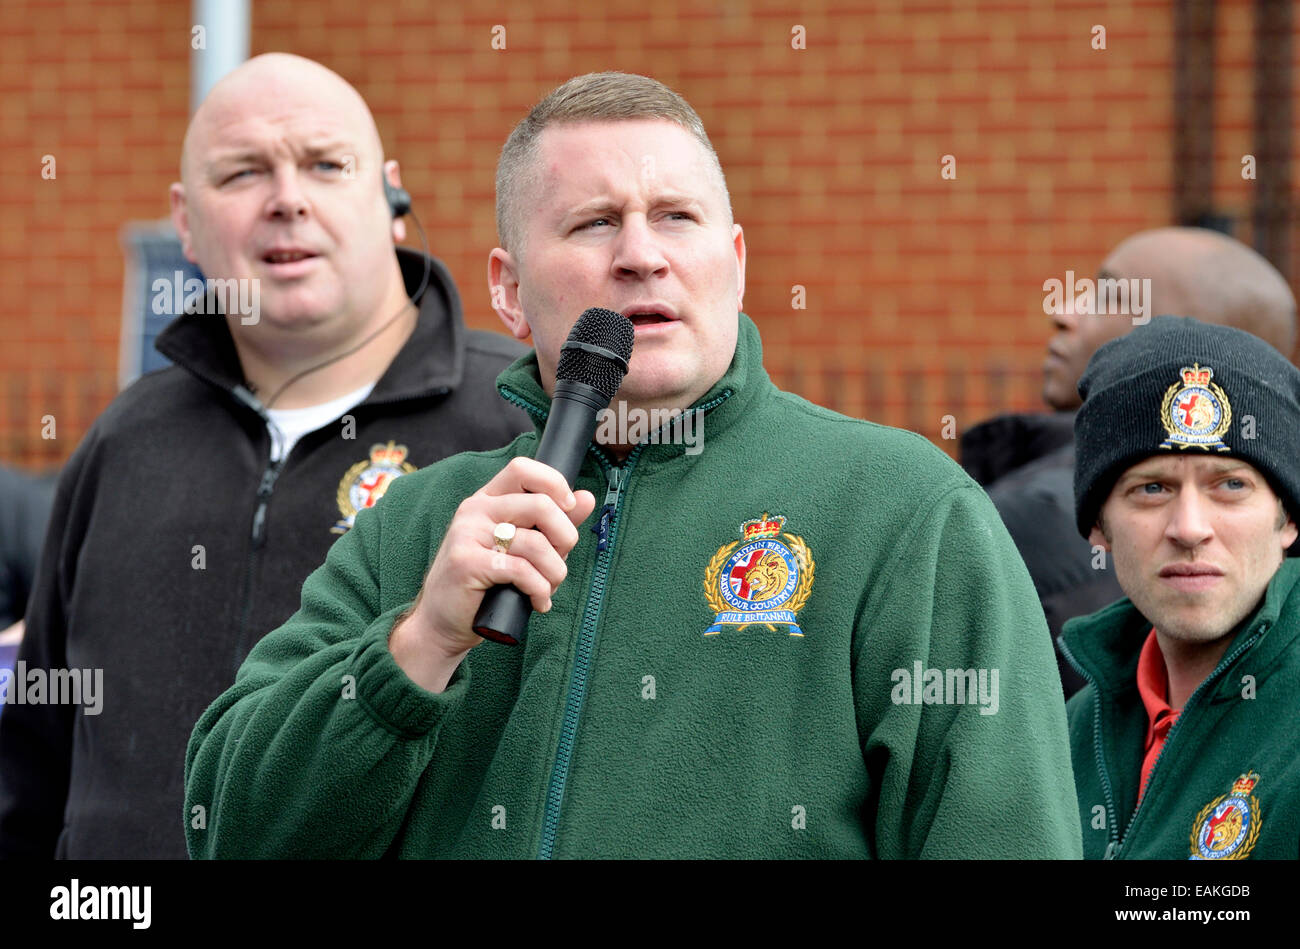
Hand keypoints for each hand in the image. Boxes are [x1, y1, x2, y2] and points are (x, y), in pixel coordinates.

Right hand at [389, 457, 596, 691]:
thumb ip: (553, 523)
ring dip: (555, 573)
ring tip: (547, 590)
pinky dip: (539, 590)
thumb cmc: (487, 585)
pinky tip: (537, 602)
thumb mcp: (523, 549)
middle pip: (541, 505)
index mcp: (488, 500)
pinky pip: (522, 570)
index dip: (555, 484)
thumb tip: (587, 498)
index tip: (569, 510)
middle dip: (565, 538)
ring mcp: (468, 534)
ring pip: (537, 543)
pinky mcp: (467, 563)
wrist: (443, 623)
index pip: (523, 469)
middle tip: (560, 563)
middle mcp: (475, 510)